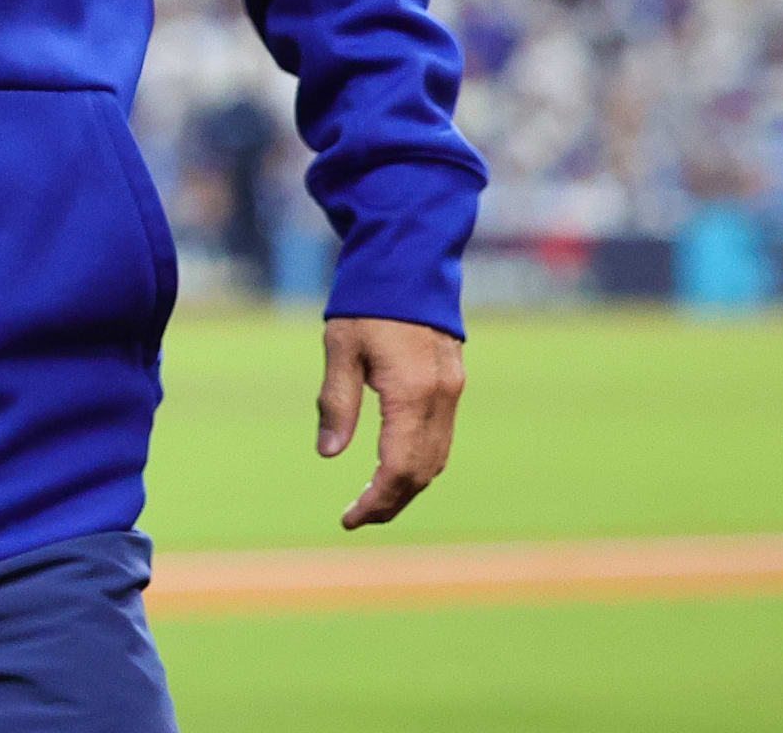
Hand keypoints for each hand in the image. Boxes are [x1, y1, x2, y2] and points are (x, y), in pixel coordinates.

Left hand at [317, 315, 464, 527]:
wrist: (408, 263)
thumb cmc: (366, 304)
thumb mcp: (340, 350)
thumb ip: (337, 403)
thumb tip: (329, 454)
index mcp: (411, 392)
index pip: (398, 467)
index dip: (377, 500)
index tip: (351, 519)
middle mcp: (441, 398)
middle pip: (422, 471)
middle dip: (392, 500)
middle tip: (357, 516)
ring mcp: (452, 392)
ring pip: (437, 458)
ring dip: (408, 485)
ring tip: (374, 500)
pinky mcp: (453, 384)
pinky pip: (441, 438)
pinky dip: (419, 461)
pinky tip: (393, 467)